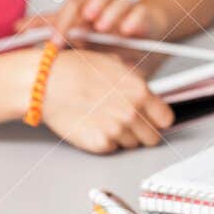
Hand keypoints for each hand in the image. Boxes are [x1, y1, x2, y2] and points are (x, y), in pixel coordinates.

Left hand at [18, 0, 171, 41]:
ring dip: (105, 10)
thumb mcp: (88, 50)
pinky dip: (133, 19)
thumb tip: (21, 32)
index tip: (36, 36)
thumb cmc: (118, 45)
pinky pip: (140, 10)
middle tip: (65, 35)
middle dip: (71, 17)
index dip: (48, 22)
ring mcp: (123, 7)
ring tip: (101, 26)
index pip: (59, 12)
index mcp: (84, 11)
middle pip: (81, 0)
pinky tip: (127, 29)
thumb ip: (61, 44)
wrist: (154, 38)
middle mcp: (101, 4)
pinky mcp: (145, 14)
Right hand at [39, 49, 174, 153]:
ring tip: (103, 119)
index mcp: (140, 91)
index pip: (166, 119)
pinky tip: (93, 125)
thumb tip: (144, 92)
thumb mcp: (113, 64)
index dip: (157, 119)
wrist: (47, 83)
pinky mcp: (100, 144)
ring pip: (132, 145)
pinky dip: (105, 142)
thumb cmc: (74, 69)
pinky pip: (112, 149)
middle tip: (126, 122)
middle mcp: (132, 112)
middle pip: (152, 138)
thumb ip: (134, 81)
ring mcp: (116, 130)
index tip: (151, 119)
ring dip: (122, 136)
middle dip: (142, 131)